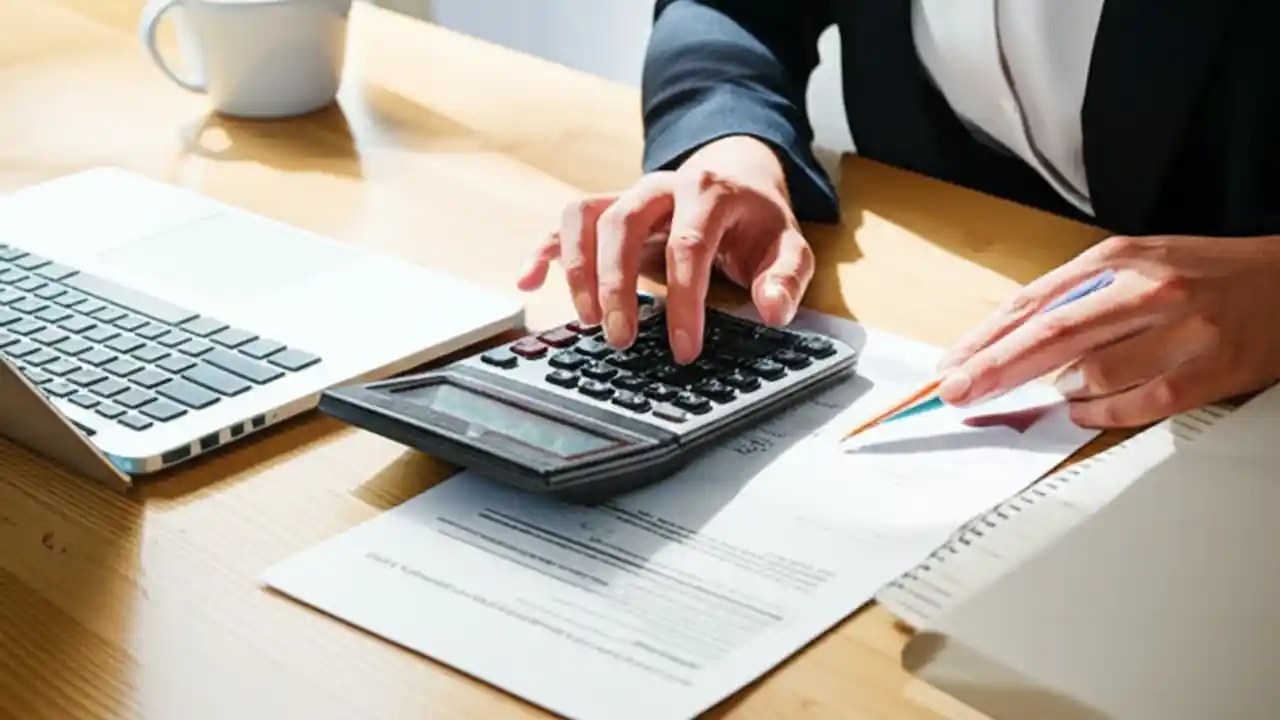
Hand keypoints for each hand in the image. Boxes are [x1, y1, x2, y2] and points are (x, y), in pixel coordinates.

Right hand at [516, 135, 814, 363]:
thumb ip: (786, 278)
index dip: (684, 301)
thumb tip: (772, 310)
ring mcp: (628, 194)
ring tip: (588, 320)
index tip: (684, 348)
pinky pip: (565, 222)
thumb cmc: (757, 221)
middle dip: (617, 284)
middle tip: (620, 339)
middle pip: (623, 224)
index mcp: (709, 192)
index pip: (689, 246)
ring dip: (577, 268)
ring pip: (585, 216)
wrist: (736, 175)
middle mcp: (660, 186)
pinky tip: (528, 280)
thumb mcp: (788, 246)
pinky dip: (543, 249)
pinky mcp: (607, 207)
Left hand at [936, 234, 1279, 427]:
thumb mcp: (1138, 262)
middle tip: (957, 392)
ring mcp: (1183, 331)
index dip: (987, 338)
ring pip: (1091, 374)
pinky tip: (1084, 411)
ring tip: (1054, 390)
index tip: (952, 363)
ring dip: (1058, 390)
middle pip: (1050, 336)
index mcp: (1121, 258)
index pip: (1035, 302)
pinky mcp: (1211, 370)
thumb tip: (1012, 337)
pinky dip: (1100, 414)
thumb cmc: (1207, 274)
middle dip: (994, 369)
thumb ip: (1079, 294)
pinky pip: (1138, 403)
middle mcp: (1150, 289)